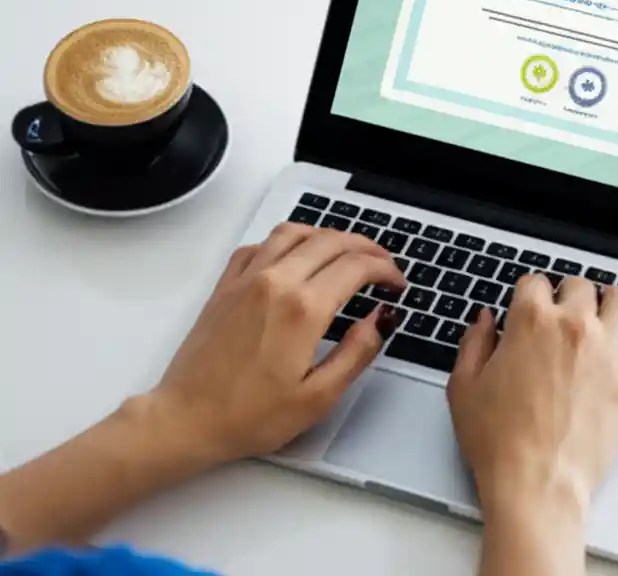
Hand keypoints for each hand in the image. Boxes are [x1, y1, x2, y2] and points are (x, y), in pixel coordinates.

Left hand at [0, 223, 406, 553]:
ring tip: (346, 252)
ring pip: (295, 233)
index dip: (385, 270)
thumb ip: (357, 352)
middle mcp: (274, 283)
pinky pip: (259, 245)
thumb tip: (380, 320)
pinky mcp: (225, 288)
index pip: (357, 267)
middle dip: (366, 248)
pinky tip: (295, 257)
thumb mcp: (319, 397)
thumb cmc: (247, 416)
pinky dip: (286, 242)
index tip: (396, 284)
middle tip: (383, 266)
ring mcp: (246, 280)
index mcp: (303, 309)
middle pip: (331, 241)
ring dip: (328, 236)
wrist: (185, 420)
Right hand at [447, 274, 617, 518]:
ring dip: (613, 303)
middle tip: (565, 309)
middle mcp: (573, 329)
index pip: (534, 282)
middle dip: (569, 293)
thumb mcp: (464, 388)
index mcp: (531, 323)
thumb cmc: (499, 443)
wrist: (536, 484)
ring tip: (607, 311)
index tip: (528, 303)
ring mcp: (607, 355)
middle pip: (580, 286)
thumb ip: (474, 344)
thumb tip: (484, 321)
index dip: (529, 292)